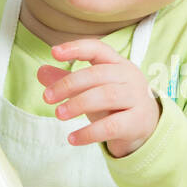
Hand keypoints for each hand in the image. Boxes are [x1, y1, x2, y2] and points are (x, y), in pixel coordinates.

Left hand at [37, 38, 160, 157]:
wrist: (146, 126)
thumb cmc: (115, 103)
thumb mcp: (92, 90)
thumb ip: (68, 81)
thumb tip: (41, 72)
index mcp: (117, 63)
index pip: (98, 49)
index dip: (76, 48)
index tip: (54, 53)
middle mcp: (129, 76)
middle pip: (98, 74)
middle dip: (69, 84)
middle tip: (47, 97)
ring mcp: (136, 98)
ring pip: (106, 96)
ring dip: (78, 104)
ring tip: (59, 114)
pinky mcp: (138, 122)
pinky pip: (111, 126)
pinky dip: (89, 133)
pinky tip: (72, 138)